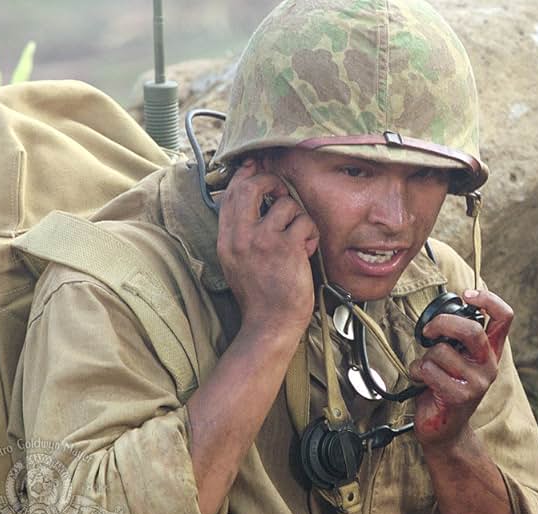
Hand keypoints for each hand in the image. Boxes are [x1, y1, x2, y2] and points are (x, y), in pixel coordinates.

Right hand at [216, 157, 319, 334]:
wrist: (269, 324)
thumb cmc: (260, 295)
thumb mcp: (238, 261)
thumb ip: (241, 232)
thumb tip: (252, 200)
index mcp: (226, 240)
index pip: (231, 194)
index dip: (245, 174)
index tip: (256, 165)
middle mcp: (240, 237)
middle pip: (251, 187)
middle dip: (271, 181)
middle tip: (281, 193)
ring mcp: (262, 242)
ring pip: (285, 204)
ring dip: (299, 216)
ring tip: (299, 237)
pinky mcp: (286, 248)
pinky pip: (304, 221)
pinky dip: (310, 233)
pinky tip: (307, 250)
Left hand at [409, 289, 513, 447]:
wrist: (444, 429)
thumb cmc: (445, 387)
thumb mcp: (457, 358)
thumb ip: (456, 338)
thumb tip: (440, 315)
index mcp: (491, 351)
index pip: (504, 318)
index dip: (488, 299)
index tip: (467, 295)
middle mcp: (489, 365)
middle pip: (472, 330)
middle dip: (443, 323)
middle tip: (429, 331)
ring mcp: (477, 383)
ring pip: (441, 352)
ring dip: (424, 357)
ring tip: (426, 370)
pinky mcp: (459, 396)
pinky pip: (429, 370)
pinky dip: (417, 371)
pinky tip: (421, 381)